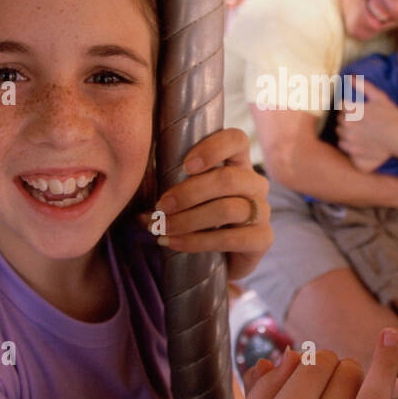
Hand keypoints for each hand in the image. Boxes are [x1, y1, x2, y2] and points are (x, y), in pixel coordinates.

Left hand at [153, 128, 271, 281]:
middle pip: (228, 179)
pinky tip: (174, 243)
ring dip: (189, 219)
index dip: (213, 148)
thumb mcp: (183, 194)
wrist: (219, 259)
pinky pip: (230, 238)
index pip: (236, 139)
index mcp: (237, 163)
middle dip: (189, 193)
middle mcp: (255, 184)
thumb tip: (134, 181)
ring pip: (228, 209)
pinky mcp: (263, 239)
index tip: (185, 166)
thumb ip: (168, 182)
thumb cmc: (197, 218)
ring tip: (163, 228)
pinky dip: (196, 242)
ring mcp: (262, 211)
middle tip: (161, 206)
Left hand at [336, 78, 397, 169]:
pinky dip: (349, 143)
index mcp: (352, 111)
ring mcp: (350, 141)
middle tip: (363, 121)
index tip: (359, 110)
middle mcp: (348, 126)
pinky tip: (361, 141)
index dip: (350, 107)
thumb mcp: (380, 97)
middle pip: (339, 120)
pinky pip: (343, 146)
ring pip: (340, 133)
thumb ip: (363, 86)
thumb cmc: (392, 116)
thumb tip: (350, 77)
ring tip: (362, 131)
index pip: (341, 106)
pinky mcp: (353, 153)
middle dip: (348, 119)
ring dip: (347, 131)